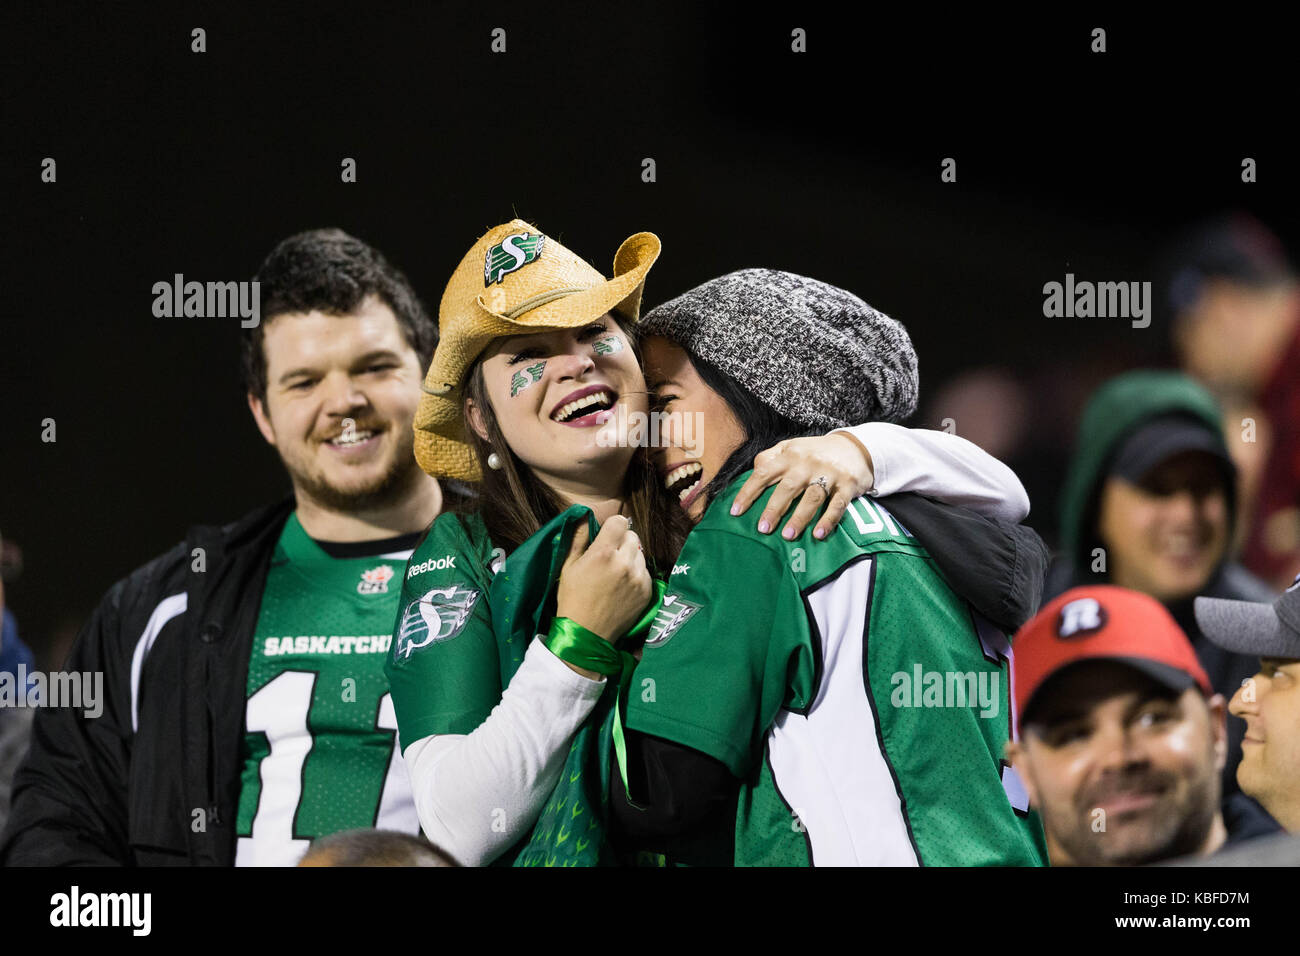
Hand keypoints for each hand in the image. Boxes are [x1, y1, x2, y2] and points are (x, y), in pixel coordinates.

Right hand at [556, 516, 652, 642]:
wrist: (587, 634)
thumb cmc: (572, 598)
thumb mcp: (568, 566)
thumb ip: (578, 537)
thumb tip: (584, 515)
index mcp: (603, 553)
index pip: (620, 521)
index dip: (612, 526)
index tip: (606, 535)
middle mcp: (624, 562)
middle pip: (632, 535)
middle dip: (621, 541)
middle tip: (609, 556)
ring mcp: (638, 578)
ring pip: (640, 553)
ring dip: (630, 557)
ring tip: (615, 572)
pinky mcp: (647, 591)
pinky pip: (645, 571)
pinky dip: (636, 574)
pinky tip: (622, 585)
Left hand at [730, 432, 874, 540]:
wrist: (855, 447)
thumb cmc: (815, 453)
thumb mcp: (791, 447)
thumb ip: (770, 457)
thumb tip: (752, 472)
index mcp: (790, 455)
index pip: (764, 472)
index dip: (748, 492)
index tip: (736, 511)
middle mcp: (808, 463)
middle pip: (788, 487)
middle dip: (774, 509)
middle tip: (762, 529)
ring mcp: (829, 473)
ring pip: (812, 497)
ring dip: (800, 518)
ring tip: (787, 536)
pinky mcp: (848, 484)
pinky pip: (837, 505)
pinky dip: (828, 520)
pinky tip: (818, 534)